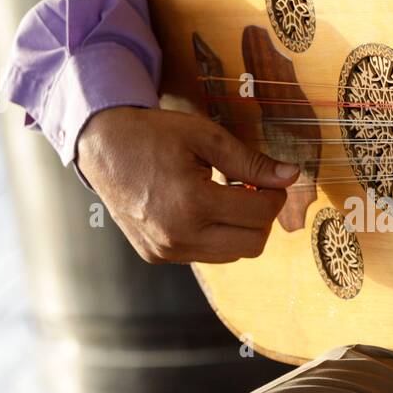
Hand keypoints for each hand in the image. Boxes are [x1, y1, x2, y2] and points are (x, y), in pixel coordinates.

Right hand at [75, 106, 298, 263]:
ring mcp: (166, 251)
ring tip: (225, 197)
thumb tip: (291, 175)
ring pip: (232, 255)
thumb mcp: (206, 138)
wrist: (101, 148)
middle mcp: (179, 236)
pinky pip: (205, 255)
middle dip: (262, 217)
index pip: (260, 214)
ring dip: (240, 229)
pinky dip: (215, 236)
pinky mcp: (157, 256)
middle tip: (252, 190)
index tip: (271, 180)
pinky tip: (202, 209)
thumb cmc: (154, 135)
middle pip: (253, 244)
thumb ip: (251, 161)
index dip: (275, 194)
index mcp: (193, 203)